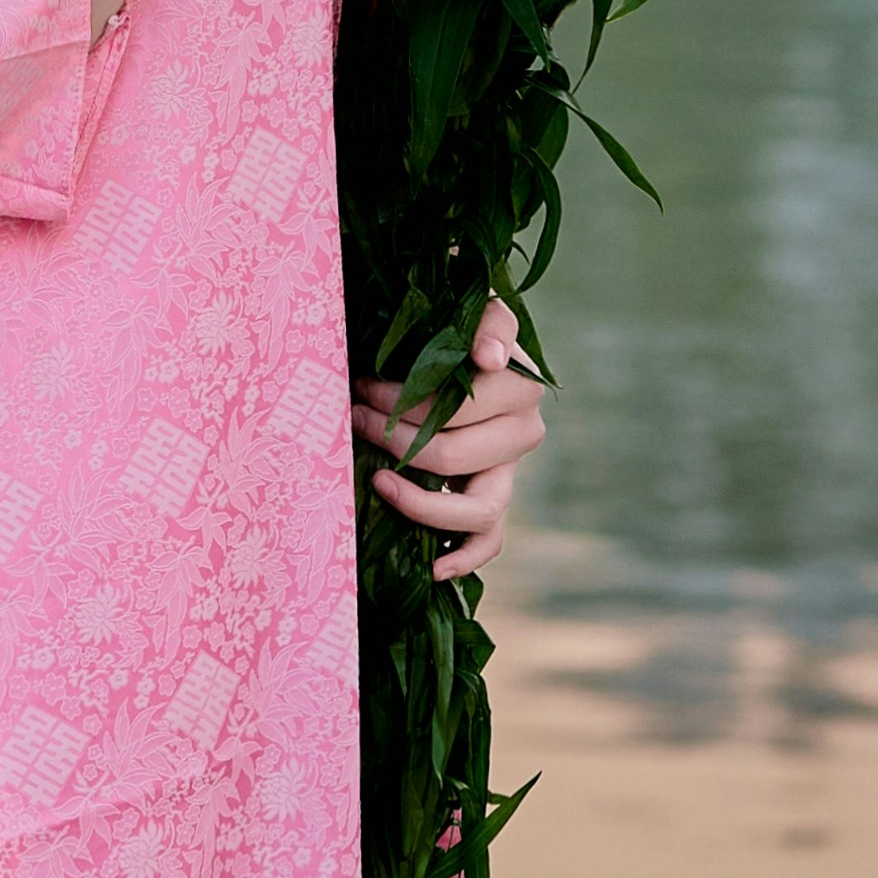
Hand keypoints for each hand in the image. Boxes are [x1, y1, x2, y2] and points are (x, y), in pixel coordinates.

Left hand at [353, 296, 546, 587]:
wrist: (456, 346)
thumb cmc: (453, 325)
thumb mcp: (472, 308)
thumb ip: (487, 321)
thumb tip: (488, 358)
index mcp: (521, 387)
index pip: (460, 408)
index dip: (405, 402)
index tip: (363, 387)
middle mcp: (524, 434)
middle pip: (454, 455)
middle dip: (394, 438)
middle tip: (354, 417)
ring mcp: (508, 474)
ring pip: (476, 510)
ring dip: (418, 501)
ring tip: (376, 478)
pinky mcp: (493, 503)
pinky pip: (488, 542)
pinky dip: (463, 559)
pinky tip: (430, 568)